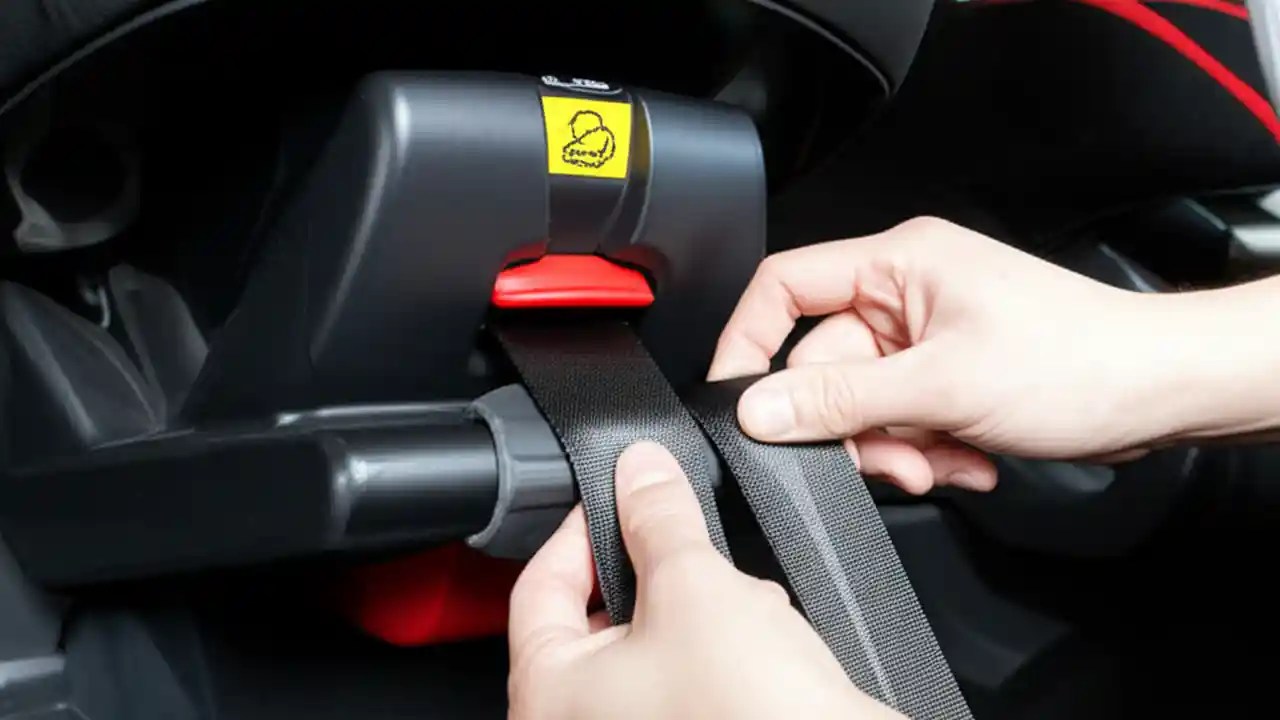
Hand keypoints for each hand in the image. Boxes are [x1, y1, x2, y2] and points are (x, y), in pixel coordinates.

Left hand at [507, 441, 899, 719]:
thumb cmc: (749, 711)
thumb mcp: (694, 585)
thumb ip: (658, 517)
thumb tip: (641, 472)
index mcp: (550, 695)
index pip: (540, 587)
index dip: (581, 529)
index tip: (618, 497)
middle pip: (599, 614)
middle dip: (657, 573)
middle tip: (687, 546)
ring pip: (655, 644)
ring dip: (701, 612)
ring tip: (741, 609)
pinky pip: (692, 677)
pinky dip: (724, 652)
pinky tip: (763, 643)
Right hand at [709, 217, 1196, 493]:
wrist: (1160, 391)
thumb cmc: (1078, 360)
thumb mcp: (941, 385)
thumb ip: (840, 399)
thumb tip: (757, 409)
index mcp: (897, 263)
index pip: (785, 287)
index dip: (750, 341)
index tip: (739, 400)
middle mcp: (905, 294)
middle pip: (824, 365)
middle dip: (856, 426)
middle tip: (887, 459)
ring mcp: (927, 337)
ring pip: (863, 405)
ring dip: (897, 448)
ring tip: (944, 462)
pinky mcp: (947, 375)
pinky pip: (900, 420)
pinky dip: (925, 450)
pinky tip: (966, 460)